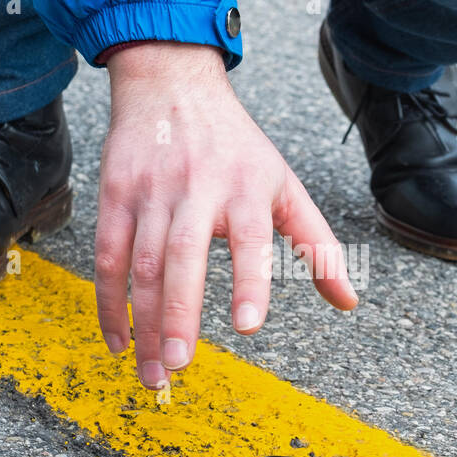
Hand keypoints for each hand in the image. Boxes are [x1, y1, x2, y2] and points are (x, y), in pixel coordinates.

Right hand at [95, 41, 358, 388]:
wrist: (170, 82)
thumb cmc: (236, 146)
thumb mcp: (284, 186)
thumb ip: (317, 246)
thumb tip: (349, 300)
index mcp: (245, 188)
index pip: (250, 238)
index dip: (250, 280)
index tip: (248, 324)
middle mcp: (196, 189)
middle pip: (182, 256)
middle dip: (178, 314)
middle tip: (179, 365)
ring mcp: (151, 192)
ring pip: (140, 264)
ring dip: (143, 323)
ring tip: (153, 373)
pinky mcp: (115, 195)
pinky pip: (107, 257)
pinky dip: (109, 303)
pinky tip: (119, 340)